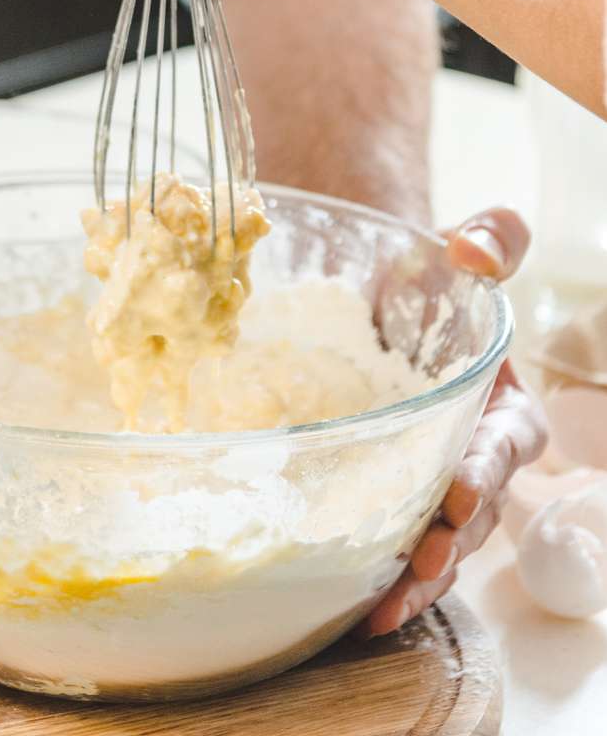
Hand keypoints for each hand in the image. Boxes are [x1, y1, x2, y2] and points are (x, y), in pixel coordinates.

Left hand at [362, 208, 548, 636]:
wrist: (380, 299)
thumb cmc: (433, 275)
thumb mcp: (465, 248)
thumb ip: (491, 239)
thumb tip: (474, 253)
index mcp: (506, 408)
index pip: (505, 445)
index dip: (485, 472)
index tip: (457, 493)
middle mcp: (478, 461)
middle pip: (476, 515)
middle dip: (449, 547)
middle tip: (418, 567)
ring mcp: (436, 490)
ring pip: (439, 548)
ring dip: (415, 582)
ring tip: (380, 611)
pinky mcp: (394, 504)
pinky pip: (396, 551)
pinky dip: (378, 583)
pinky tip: (347, 614)